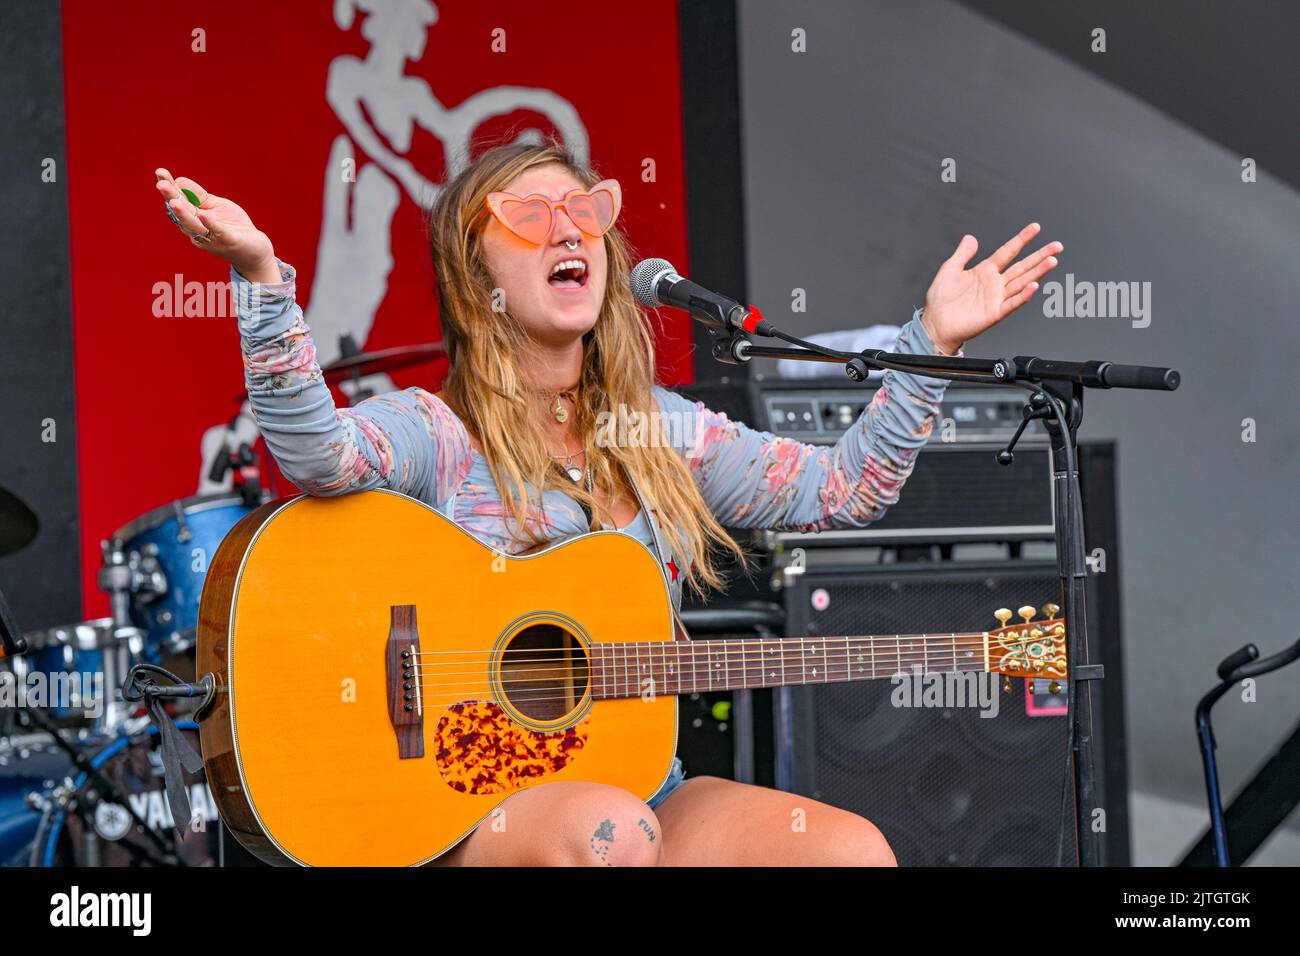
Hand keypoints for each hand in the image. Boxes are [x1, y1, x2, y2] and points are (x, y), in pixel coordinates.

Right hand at [154, 168, 276, 279]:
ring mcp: (212, 238)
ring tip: (175, 202)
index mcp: (194, 219)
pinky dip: (210, 224)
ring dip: (184, 213)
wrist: (255, 250)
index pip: (178, 201)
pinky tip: (203, 215)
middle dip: (171, 198)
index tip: (159, 172)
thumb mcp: (217, 206)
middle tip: (160, 184)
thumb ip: (200, 196)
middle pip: (182, 213)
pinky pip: (218, 232)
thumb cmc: (233, 226)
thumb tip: (180, 180)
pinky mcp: (229, 241)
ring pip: (194, 225)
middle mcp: (198, 230)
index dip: (169, 188)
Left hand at [921, 223, 1062, 354]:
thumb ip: (962, 254)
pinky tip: (1034, 286)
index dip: (1021, 239)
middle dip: (1040, 255)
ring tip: (1052, 261)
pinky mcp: (994, 313)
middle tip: (1056, 246)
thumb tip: (971, 238)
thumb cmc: (941, 300)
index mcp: (985, 271)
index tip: (1035, 228)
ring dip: (1037, 272)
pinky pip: (1012, 303)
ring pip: (1022, 282)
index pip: (1008, 252)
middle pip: (1022, 266)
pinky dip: (1023, 295)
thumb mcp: (949, 270)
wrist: (936, 324)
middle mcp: (994, 284)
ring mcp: (996, 298)